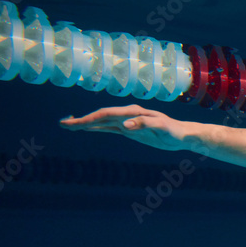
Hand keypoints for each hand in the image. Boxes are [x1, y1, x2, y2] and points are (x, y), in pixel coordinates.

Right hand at [60, 105, 188, 151]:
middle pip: (100, 116)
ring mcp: (127, 122)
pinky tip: (88, 129)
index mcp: (133, 112)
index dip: (89, 119)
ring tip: (69, 125)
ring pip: (102, 122)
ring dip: (86, 123)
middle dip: (81, 121)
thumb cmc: (174, 131)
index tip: (74, 123)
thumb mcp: (162, 128)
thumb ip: (144, 124)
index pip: (106, 115)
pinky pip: (110, 128)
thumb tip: (123, 125)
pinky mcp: (130, 130)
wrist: (183, 134)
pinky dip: (97, 128)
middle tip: (63, 124)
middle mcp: (128, 115)